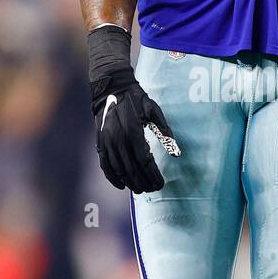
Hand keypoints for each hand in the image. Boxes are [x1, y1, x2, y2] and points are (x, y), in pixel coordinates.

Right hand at [91, 74, 178, 193]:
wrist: (111, 88)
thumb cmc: (136, 99)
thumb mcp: (154, 111)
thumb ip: (165, 132)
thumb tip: (176, 153)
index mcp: (133, 131)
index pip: (145, 161)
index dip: (153, 175)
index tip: (160, 183)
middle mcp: (119, 139)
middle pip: (132, 169)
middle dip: (143, 182)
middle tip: (153, 189)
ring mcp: (107, 142)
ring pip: (119, 170)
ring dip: (130, 183)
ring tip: (141, 190)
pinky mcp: (100, 143)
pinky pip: (105, 165)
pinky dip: (113, 178)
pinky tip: (121, 185)